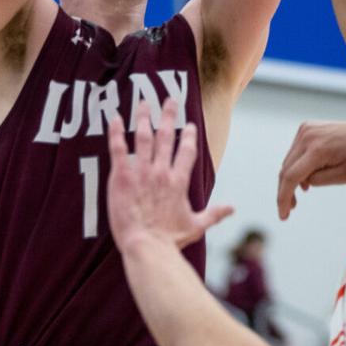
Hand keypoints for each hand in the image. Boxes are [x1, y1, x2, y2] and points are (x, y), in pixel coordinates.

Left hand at [107, 99, 233, 252]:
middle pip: (167, 136)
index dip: (189, 136)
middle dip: (169, 116)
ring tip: (143, 102)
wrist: (147, 245)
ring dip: (143, 117)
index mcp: (179, 182)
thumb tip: (232, 208)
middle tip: (169, 99)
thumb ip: (214, 214)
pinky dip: (116, 132)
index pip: (187, 152)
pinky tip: (113, 118)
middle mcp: (162, 172)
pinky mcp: (122, 176)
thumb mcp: (196, 226)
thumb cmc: (170, 239)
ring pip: (143, 137)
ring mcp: (142, 172)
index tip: (190, 125)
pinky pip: (118, 149)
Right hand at [276, 120, 345, 219]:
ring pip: (288, 161)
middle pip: (286, 169)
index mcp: (318, 149)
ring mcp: (306, 129)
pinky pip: (295, 151)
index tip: (283, 215)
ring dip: (291, 178)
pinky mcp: (306, 127)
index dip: (283, 197)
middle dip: (285, 191)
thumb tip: (302, 181)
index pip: (291, 176)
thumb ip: (319, 181)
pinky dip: (297, 165)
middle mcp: (308, 136)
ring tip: (303, 191)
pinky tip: (306, 177)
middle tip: (290, 209)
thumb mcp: (344, 176)